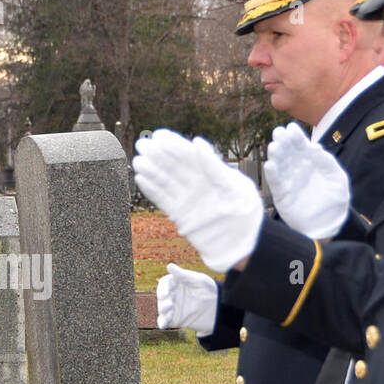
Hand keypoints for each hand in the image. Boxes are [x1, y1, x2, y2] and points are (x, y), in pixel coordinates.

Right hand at [132, 129, 263, 271]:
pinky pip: (163, 200)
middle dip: (157, 155)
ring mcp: (188, 199)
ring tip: (137, 161)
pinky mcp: (180, 215)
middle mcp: (198, 184)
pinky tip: (140, 178)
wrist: (243, 247)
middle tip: (142, 144)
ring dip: (151, 171)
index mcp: (212, 173)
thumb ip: (214, 166)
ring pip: (165, 182)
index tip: (158, 135)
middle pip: (174, 166)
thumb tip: (197, 141)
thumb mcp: (234, 187)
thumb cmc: (245, 214)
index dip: (174, 144)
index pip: (189, 155)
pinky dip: (151, 190)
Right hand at [157, 263, 219, 334]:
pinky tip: (163, 324)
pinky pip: (164, 321)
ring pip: (161, 308)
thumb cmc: (210, 290)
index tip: (167, 291)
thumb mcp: (199, 281)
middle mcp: (173, 294)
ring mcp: (173, 307)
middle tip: (167, 300)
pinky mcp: (175, 320)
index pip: (165, 283)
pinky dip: (162, 322)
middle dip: (162, 297)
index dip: (163, 287)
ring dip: (162, 308)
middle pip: (161, 295)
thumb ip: (183, 275)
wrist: (219, 310)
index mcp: (177, 283)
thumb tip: (169, 266)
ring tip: (169, 308)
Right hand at [263, 123, 349, 238]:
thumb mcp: (337, 178)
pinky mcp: (283, 196)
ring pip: (280, 166)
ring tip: (273, 146)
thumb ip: (327, 163)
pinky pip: (276, 183)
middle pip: (289, 153)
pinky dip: (272, 174)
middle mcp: (298, 170)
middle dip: (283, 143)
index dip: (296, 137)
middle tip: (278, 133)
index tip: (290, 128)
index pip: (302, 147)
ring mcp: (289, 182)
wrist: (329, 224)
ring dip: (276, 156)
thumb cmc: (336, 200)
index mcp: (311, 163)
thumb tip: (315, 147)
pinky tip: (270, 165)